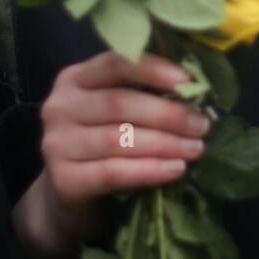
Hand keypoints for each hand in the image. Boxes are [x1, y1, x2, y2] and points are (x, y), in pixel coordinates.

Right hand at [10, 51, 210, 258]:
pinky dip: (149, 170)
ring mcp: (57, 144)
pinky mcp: (63, 181)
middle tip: (201, 125)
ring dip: (164, 143)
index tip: (188, 81)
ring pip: (119, 139)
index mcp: (74, 78)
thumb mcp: (111, 110)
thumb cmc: (100, 143)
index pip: (114, 64)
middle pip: (119, 103)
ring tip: (195, 148)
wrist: (66, 195)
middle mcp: (59, 106)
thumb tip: (193, 89)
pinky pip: (113, 173)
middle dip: (167, 114)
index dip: (152, 70)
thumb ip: (140, 93)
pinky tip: (175, 169)